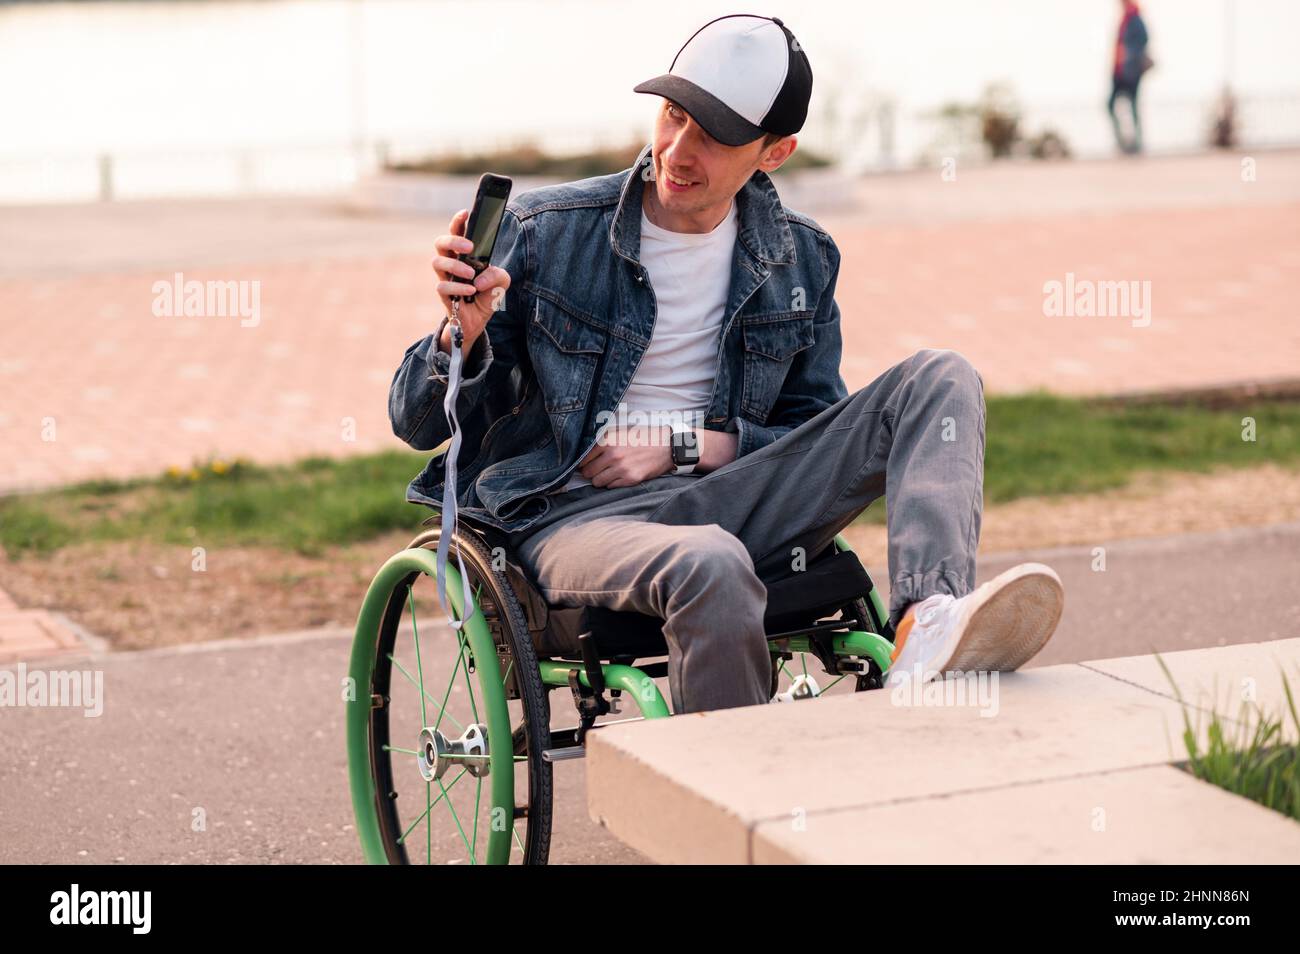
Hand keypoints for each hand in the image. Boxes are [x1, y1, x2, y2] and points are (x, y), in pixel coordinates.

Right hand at [432, 209, 510, 353]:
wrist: (479, 320)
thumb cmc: (487, 294)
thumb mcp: (502, 282)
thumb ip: (498, 275)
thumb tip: (480, 278)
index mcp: (464, 254)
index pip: (456, 232)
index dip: (458, 221)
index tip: (465, 213)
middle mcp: (451, 262)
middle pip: (440, 242)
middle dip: (453, 240)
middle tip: (469, 247)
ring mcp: (445, 278)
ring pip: (437, 262)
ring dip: (456, 266)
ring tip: (471, 275)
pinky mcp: (444, 295)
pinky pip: (443, 286)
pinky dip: (458, 287)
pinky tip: (472, 290)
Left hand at [578, 425, 673, 487]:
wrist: (667, 445)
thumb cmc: (643, 437)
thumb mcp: (620, 432)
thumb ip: (603, 441)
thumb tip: (585, 454)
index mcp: (607, 441)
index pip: (583, 459)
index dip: (583, 463)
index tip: (586, 465)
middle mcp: (612, 455)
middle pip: (588, 473)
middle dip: (590, 473)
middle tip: (597, 471)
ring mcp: (621, 468)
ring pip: (597, 483)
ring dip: (601, 480)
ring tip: (609, 474)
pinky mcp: (631, 479)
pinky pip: (611, 487)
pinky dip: (613, 483)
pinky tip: (620, 476)